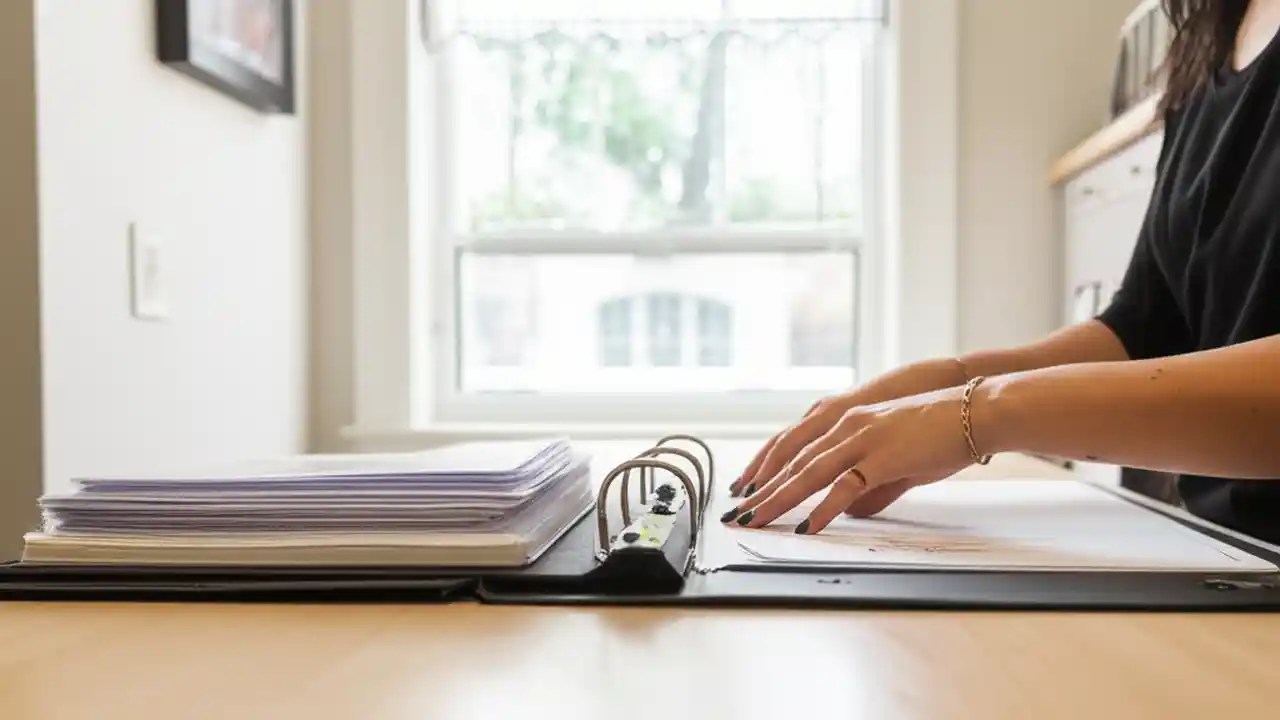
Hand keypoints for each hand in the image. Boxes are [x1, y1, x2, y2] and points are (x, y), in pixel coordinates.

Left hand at [729, 359, 967, 497]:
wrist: (978, 411)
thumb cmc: (941, 433)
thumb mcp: (897, 461)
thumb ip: (872, 486)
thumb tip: (850, 511)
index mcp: (846, 421)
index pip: (792, 446)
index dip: (764, 469)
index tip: (744, 490)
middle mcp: (846, 425)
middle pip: (791, 461)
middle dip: (761, 489)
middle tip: (736, 513)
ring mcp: (863, 438)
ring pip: (809, 473)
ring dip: (779, 499)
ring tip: (756, 520)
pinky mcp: (883, 455)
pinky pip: (845, 485)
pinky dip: (823, 508)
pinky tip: (808, 525)